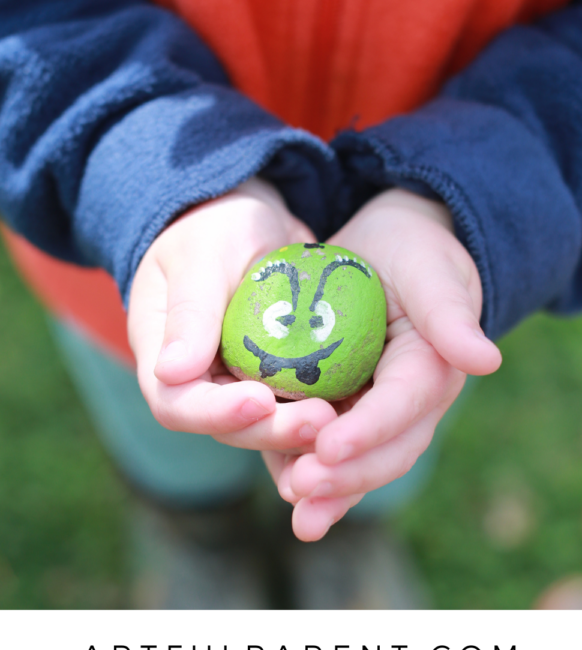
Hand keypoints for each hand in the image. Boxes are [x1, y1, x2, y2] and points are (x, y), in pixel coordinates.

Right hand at [128, 178, 337, 452]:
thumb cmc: (216, 227)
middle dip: (271, 430)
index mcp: (162, 353)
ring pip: (264, 426)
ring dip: (298, 430)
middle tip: (320, 421)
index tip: (260, 402)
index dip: (216, 412)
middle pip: (227, 426)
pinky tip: (350, 415)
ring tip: (337, 421)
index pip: (177, 403)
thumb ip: (190, 312)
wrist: (250, 219)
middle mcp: (197, 379)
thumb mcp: (202, 257)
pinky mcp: (275, 380)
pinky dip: (317, 414)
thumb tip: (171, 373)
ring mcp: (236, 383)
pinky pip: (292, 407)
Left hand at [263, 188, 501, 539]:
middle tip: (302, 487)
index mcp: (432, 369)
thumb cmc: (412, 254)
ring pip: (358, 464)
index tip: (330, 447)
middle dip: (346, 475)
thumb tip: (486, 361)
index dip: (369, 430)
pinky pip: (328, 451)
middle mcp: (408, 404)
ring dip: (329, 491)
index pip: (403, 405)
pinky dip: (305, 471)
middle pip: (384, 451)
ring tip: (297, 508)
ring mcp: (375, 414)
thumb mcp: (430, 270)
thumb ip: (450, 314)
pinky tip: (281, 489)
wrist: (387, 254)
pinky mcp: (344, 412)